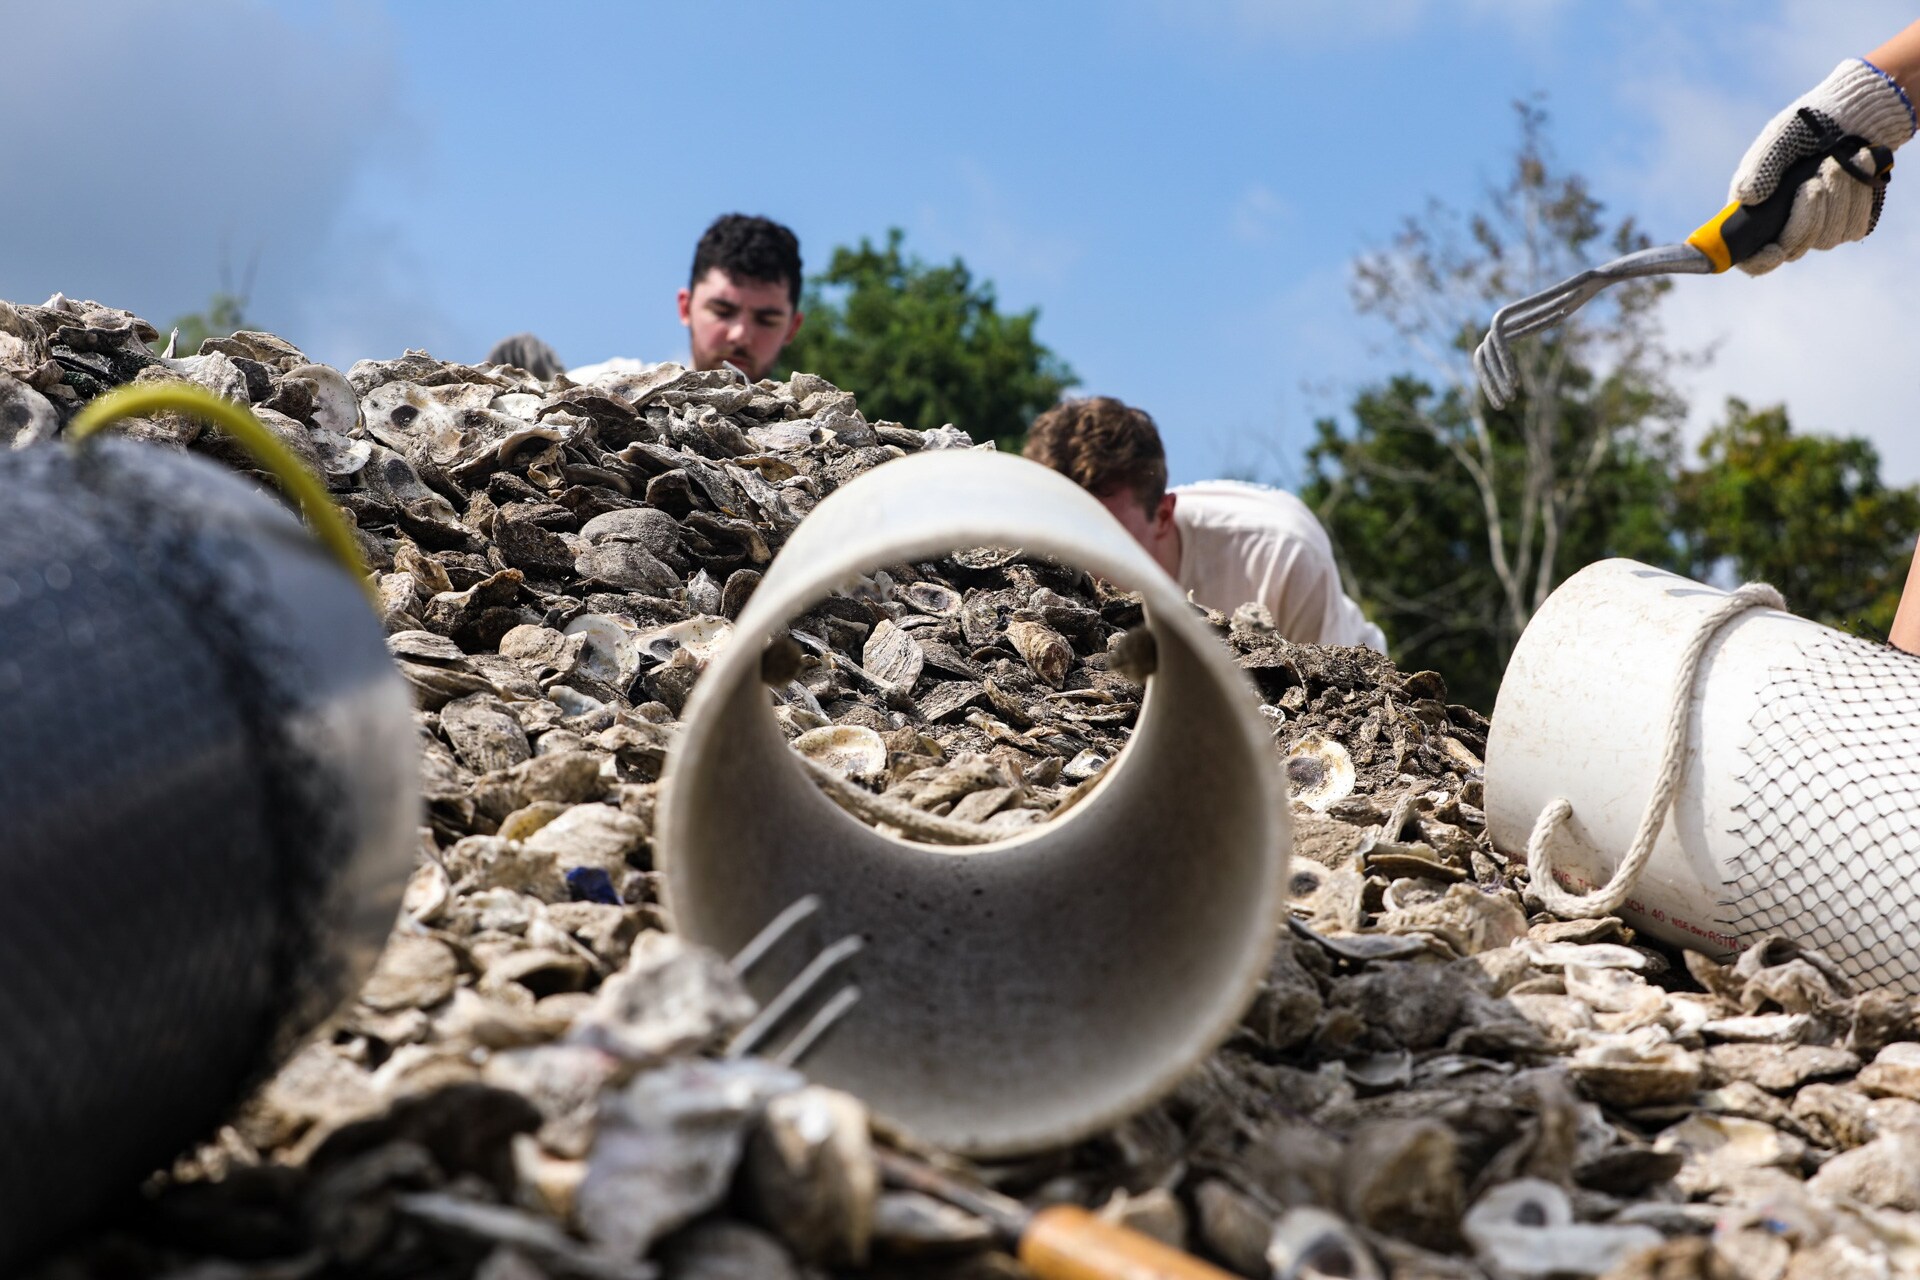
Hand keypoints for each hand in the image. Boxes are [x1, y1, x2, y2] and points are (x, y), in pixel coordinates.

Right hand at [1729, 59, 1914, 274]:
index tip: (1774, 250)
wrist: (1858, 114)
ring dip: (1835, 198)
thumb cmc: (1810, 125)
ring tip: (1837, 163)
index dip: (1759, 261)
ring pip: (1827, 238)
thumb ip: (1762, 166)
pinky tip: (1856, 169)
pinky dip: (1857, 197)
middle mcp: (1786, 225)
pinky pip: (1854, 226)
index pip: (1751, 257)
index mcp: (1757, 211)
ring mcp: (1820, 226)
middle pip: (1793, 249)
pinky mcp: (1850, 221)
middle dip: (1806, 216)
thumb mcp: (1781, 138)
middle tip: (1813, 182)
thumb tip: (1745, 197)